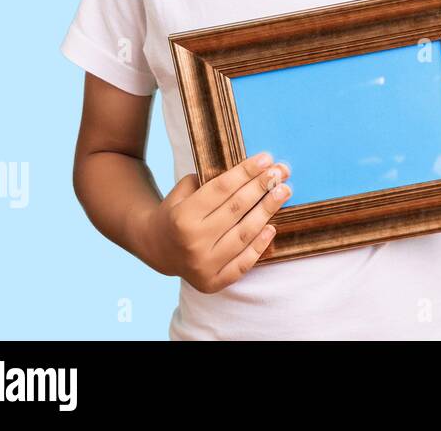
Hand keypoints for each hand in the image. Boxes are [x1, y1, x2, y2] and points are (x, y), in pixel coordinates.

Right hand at [139, 153, 292, 292]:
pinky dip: (260, 245)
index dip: (246, 172)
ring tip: (284, 192)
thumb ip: (209, 182)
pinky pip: (243, 263)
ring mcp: (203, 265)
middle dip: (262, 187)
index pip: (222, 189)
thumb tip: (249, 170)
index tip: (267, 158)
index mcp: (182, 216)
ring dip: (267, 210)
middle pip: (236, 209)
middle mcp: (192, 242)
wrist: (156, 249)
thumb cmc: (176, 213)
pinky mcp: (212, 282)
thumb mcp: (182, 192)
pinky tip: (272, 227)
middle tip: (281, 171)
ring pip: (244, 234)